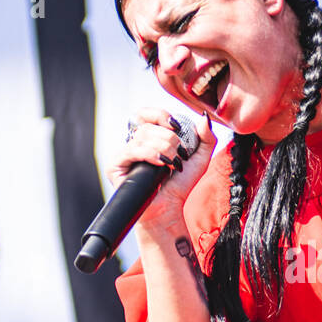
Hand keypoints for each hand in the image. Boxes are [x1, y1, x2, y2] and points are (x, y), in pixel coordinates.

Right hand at [107, 108, 216, 226]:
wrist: (169, 208)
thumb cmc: (180, 184)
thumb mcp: (199, 158)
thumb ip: (206, 137)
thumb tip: (204, 117)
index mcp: (148, 138)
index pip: (146, 114)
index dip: (160, 115)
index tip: (177, 127)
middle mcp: (133, 144)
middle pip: (147, 126)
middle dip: (169, 139)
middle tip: (178, 155)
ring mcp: (123, 154)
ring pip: (142, 136)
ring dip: (164, 148)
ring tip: (172, 163)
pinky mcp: (115, 166)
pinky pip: (131, 150)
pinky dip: (150, 154)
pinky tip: (161, 164)